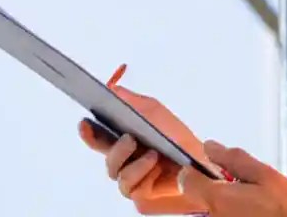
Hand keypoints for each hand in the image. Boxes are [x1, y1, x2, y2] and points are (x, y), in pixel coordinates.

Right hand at [78, 73, 216, 213]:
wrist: (201, 158)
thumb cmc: (175, 136)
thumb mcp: (154, 112)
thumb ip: (131, 101)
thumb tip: (111, 89)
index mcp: (123, 143)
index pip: (99, 141)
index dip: (88, 134)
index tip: (85, 123)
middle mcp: (125, 164)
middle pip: (108, 162)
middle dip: (116, 151)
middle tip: (129, 139)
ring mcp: (133, 181)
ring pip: (119, 178)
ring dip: (135, 165)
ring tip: (152, 154)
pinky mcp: (143, 196)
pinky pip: (135, 190)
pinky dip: (145, 175)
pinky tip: (157, 165)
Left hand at [178, 140, 286, 216]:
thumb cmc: (285, 207)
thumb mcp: (263, 174)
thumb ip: (233, 159)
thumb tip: (209, 147)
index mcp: (218, 198)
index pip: (187, 179)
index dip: (197, 169)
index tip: (214, 168)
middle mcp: (212, 216)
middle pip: (199, 195)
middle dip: (216, 186)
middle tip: (243, 185)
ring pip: (212, 208)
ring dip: (226, 200)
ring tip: (253, 200)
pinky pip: (222, 215)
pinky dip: (232, 210)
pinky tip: (252, 210)